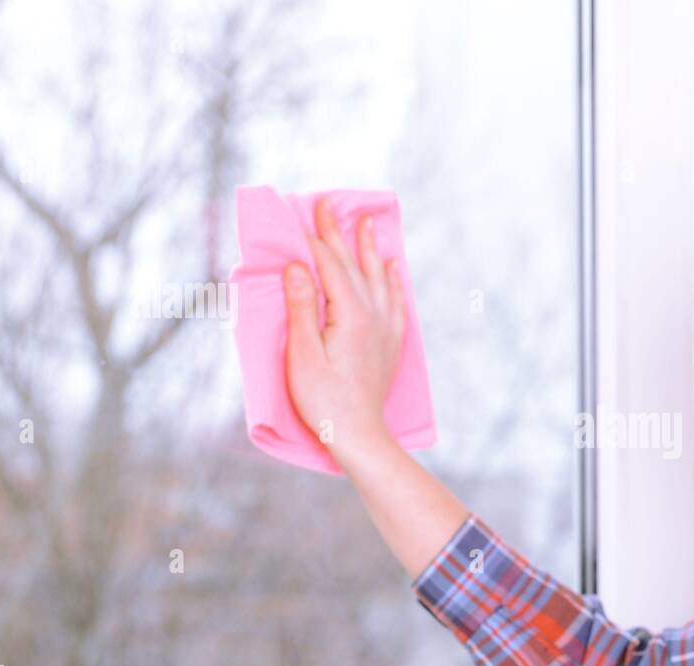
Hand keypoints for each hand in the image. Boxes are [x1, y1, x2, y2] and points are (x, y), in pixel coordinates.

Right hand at [282, 197, 406, 459]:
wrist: (357, 433)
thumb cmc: (323, 398)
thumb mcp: (302, 353)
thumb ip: (302, 306)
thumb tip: (297, 266)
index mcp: (350, 314)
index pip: (331, 266)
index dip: (315, 241)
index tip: (303, 216)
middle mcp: (374, 315)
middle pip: (354, 266)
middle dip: (339, 234)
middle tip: (329, 205)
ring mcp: (387, 329)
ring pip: (380, 278)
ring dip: (370, 249)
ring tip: (368, 224)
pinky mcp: (392, 343)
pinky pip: (396, 301)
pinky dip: (393, 280)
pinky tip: (393, 268)